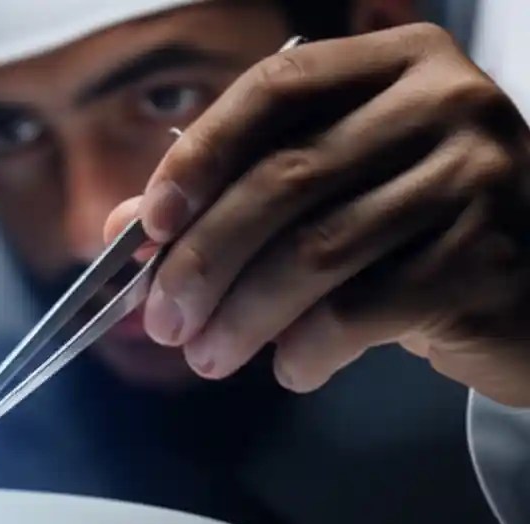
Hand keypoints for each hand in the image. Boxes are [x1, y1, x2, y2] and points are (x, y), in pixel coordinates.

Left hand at [125, 23, 529, 406]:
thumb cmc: (415, 229)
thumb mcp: (332, 190)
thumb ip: (235, 191)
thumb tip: (127, 226)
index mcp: (395, 62)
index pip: (274, 89)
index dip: (198, 156)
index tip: (147, 224)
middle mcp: (444, 101)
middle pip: (284, 178)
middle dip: (202, 260)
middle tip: (162, 320)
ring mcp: (477, 175)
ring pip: (316, 251)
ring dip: (241, 316)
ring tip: (206, 356)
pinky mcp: (488, 256)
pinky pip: (362, 310)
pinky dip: (307, 348)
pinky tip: (290, 368)